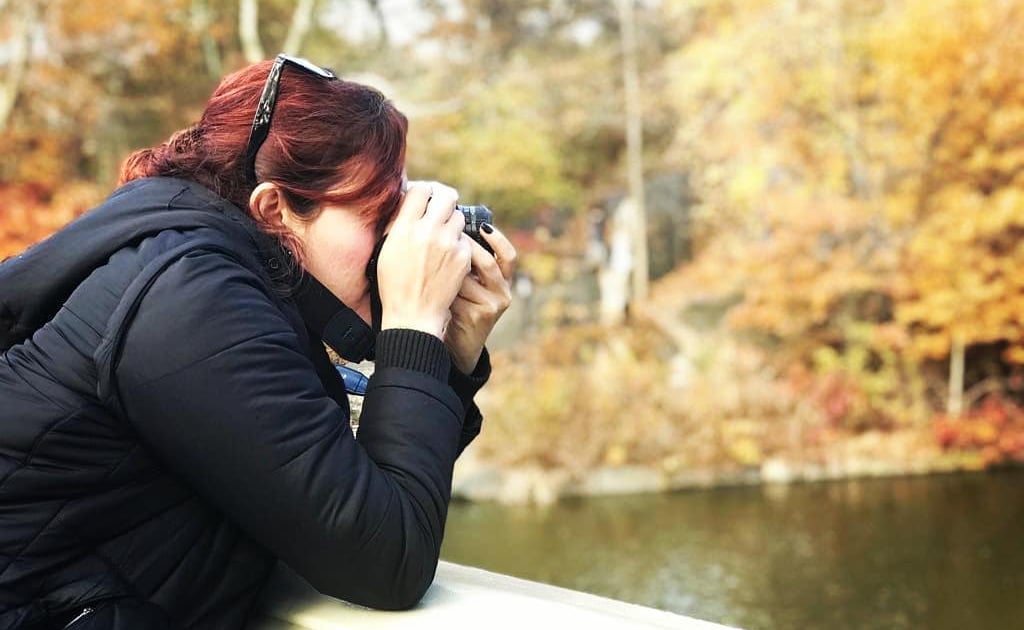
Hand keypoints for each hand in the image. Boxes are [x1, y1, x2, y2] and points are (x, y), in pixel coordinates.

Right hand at [376, 182, 471, 338]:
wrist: (413, 315)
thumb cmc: (394, 284)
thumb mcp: (387, 250)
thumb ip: (399, 223)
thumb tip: (408, 201)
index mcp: (404, 227)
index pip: (420, 189)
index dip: (423, 190)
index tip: (424, 196)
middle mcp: (427, 231)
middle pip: (446, 195)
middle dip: (444, 198)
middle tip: (441, 205)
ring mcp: (448, 243)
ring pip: (458, 216)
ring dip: (451, 221)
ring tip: (442, 234)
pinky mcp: (463, 257)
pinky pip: (464, 239)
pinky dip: (458, 244)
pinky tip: (447, 256)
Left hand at [445, 223, 515, 373]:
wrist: (456, 346)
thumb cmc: (458, 307)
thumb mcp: (469, 284)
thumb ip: (469, 262)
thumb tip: (455, 227)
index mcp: (504, 281)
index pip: (508, 256)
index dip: (497, 239)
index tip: (481, 226)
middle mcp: (503, 293)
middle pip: (487, 262)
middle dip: (464, 248)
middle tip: (446, 238)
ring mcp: (492, 306)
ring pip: (466, 277)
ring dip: (447, 270)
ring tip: (431, 265)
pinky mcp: (478, 316)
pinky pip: (456, 292)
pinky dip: (441, 287)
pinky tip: (430, 288)